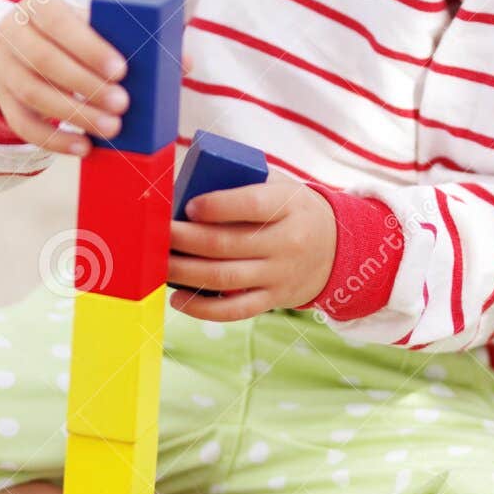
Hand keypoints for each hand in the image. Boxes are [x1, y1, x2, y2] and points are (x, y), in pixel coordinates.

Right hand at [0, 0, 192, 155]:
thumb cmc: (76, 35)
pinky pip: (22, 125)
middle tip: (124, 104)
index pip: (59, 21)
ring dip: (74, 115)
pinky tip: (84, 148)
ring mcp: (3, 69)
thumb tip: (184, 63)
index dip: (88, 46)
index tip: (122, 70)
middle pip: (44, 61)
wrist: (27, 47)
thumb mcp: (98, 26)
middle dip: (85, 85)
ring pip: (32, 94)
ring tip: (113, 129)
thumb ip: (138, 37)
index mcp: (40, 6)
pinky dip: (54, 141)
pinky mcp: (3, 101)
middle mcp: (13, 34)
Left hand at [168, 171, 336, 322]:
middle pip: (228, 244)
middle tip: (157, 233)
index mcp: (289, 206)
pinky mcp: (273, 299)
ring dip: (185, 272)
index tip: (188, 206)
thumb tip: (185, 186)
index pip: (252, 205)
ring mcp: (280, 275)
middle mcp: (287, 243)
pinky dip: (202, 309)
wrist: (335, 247)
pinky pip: (235, 310)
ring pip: (225, 278)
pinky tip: (178, 299)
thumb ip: (242, 183)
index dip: (217, 206)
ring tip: (160, 263)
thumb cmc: (291, 210)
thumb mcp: (280, 187)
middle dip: (185, 239)